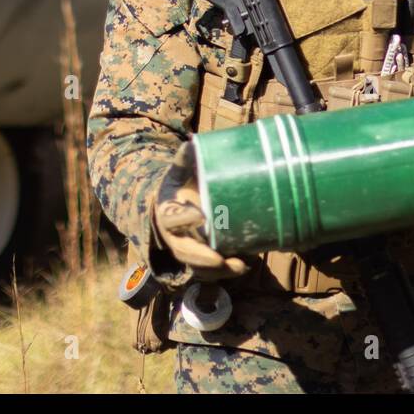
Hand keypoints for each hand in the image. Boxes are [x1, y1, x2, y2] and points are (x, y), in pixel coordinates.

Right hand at [152, 150, 247, 279]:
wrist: (175, 203)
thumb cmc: (180, 184)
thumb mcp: (179, 169)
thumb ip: (186, 158)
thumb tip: (194, 141)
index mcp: (167, 212)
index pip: (172, 218)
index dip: (185, 219)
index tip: (201, 215)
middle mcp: (174, 235)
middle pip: (185, 251)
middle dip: (202, 257)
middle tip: (220, 258)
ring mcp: (187, 248)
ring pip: (198, 266)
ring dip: (218, 270)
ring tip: (241, 266)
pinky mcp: (200, 257)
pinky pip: (210, 270)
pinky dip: (226, 272)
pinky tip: (246, 264)